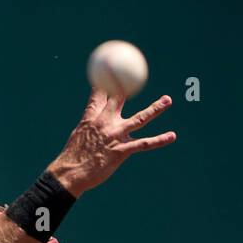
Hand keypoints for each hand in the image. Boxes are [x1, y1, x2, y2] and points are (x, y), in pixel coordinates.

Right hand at [47, 88, 175, 196]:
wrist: (71, 174)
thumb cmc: (72, 157)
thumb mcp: (79, 134)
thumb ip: (90, 123)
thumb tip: (93, 120)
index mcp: (92, 118)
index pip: (100, 94)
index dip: (106, 81)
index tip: (111, 69)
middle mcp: (105, 123)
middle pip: (120, 98)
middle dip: (129, 85)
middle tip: (140, 76)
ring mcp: (115, 136)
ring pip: (140, 118)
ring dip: (155, 108)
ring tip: (168, 100)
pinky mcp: (122, 151)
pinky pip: (144, 144)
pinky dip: (159, 140)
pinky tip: (172, 136)